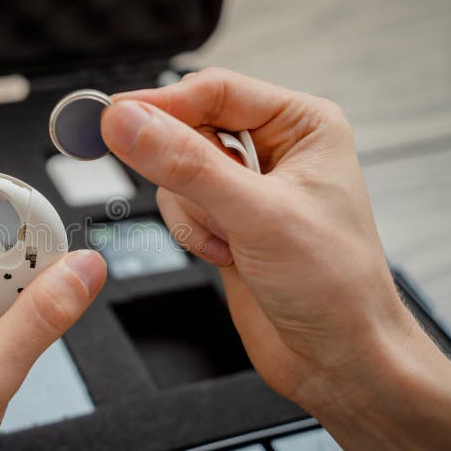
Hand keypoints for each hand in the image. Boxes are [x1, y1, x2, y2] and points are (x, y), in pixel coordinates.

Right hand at [101, 68, 450, 450]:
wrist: (338, 358)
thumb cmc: (336, 286)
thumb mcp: (257, 216)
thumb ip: (186, 165)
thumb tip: (128, 123)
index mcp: (301, 125)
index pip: (215, 91)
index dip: (160, 103)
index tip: (112, 118)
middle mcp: (273, 150)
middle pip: (189, 128)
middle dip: (182, 171)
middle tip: (180, 193)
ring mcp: (246, 188)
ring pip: (176, 171)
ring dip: (191, 212)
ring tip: (227, 240)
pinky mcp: (225, 220)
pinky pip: (179, 206)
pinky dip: (190, 232)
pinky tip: (224, 254)